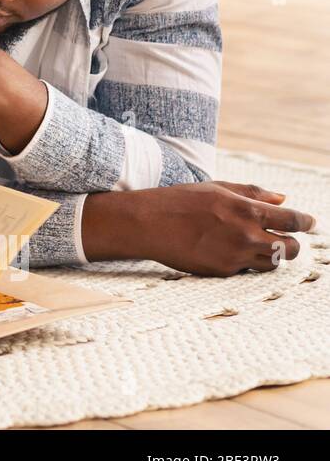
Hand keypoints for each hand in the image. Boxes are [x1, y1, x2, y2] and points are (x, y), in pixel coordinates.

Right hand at [82, 181, 315, 274]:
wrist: (148, 224)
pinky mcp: (222, 272)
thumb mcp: (217, 188)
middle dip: (292, 244)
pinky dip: (244, 262)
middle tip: (285, 238)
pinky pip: (245, 270)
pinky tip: (226, 251)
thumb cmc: (180, 201)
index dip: (307, 222)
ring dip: (272, 256)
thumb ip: (252, 193)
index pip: (293, 220)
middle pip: (291, 248)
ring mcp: (235, 257)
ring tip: (257, 247)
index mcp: (246, 210)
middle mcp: (246, 236)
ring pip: (273, 263)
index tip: (311, 223)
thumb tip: (283, 198)